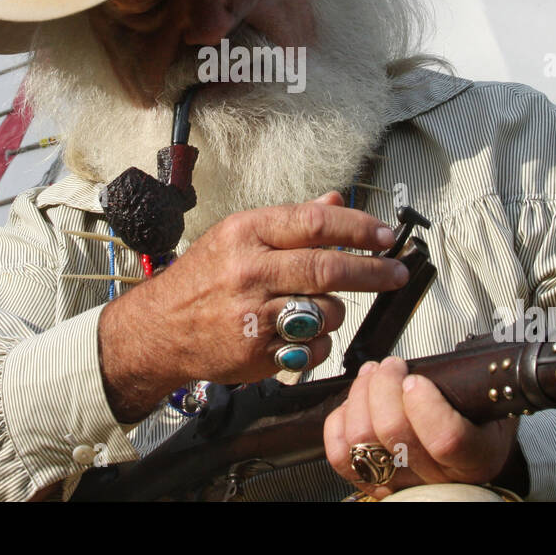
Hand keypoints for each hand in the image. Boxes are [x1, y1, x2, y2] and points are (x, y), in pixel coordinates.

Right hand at [99, 191, 407, 421]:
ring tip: (314, 309)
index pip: (315, 223)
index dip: (360, 228)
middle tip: (397, 273)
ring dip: (334, 311)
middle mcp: (249, 271)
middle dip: (374, 271)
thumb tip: (335, 201)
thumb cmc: (202, 278)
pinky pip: (313, 348)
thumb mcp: (237, 236)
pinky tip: (297, 335)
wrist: (158, 329)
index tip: (386, 236)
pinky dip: (317, 343)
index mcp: (246, 233)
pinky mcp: (256, 353)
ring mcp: (253, 314)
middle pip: (329, 268)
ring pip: (326, 311)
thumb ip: (290, 221)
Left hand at [323, 356, 524, 499]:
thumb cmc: (475, 413)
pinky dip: (340, 422)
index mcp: (476, 456)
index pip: (446, 440)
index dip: (424, 405)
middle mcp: (438, 478)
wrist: (467, 438)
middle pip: (395, 434)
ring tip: (373, 375)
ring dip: (360, 397)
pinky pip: (340, 455)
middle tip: (392, 366)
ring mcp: (402, 482)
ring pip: (363, 442)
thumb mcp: (488, 396)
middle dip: (384, 386)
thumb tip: (418, 367)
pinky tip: (355, 404)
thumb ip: (463, 383)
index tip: (415, 379)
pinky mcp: (371, 480)